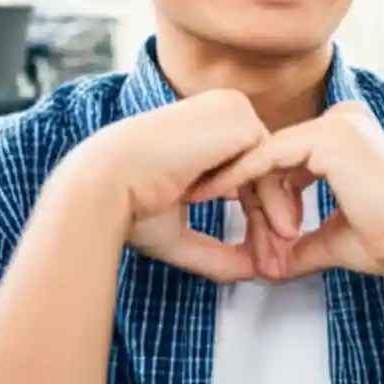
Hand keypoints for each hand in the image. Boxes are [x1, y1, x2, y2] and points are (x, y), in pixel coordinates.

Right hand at [73, 89, 272, 283]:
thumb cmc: (129, 204)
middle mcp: (224, 113)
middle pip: (265, 171)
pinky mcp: (239, 119)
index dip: (259, 215)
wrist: (103, 184)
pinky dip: (267, 201)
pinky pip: (267, 165)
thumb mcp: (180, 231)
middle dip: (272, 221)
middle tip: (279, 261)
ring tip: (276, 254)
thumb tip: (251, 272)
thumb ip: (218, 251)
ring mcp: (233, 111)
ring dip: (275, 217)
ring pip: (270, 170)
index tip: (266, 255)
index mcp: (208, 129)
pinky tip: (262, 230)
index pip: (248, 173)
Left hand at [191, 100, 383, 278]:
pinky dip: (242, 174)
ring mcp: (340, 124)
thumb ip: (300, 244)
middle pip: (276, 148)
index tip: (218, 198)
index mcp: (350, 139)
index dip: (253, 180)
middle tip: (196, 193)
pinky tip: (217, 191)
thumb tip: (271, 266)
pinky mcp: (331, 136)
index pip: (289, 155)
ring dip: (234, 177)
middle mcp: (346, 121)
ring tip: (199, 194)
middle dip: (236, 175)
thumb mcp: (334, 240)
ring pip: (270, 149)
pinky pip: (273, 154)